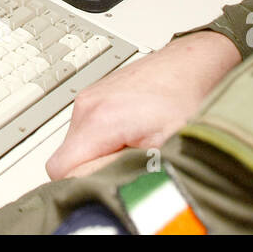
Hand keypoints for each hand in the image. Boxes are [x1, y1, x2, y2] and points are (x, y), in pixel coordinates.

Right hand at [46, 31, 241, 179]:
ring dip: (100, 155)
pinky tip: (134, 135)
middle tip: (130, 167)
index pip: (59, 170)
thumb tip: (98, 188)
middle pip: (67, 159)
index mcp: (98, 120)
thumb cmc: (186, 99)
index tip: (106, 186)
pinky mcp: (95, 96)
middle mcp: (86, 105)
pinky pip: (87, 130)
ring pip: (77, 146)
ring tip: (136, 147)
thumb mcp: (162, 148)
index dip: (80, 185)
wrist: (193, 63)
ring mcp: (89, 98)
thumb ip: (123, 170)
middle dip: (92, 172)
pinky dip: (105, 140)